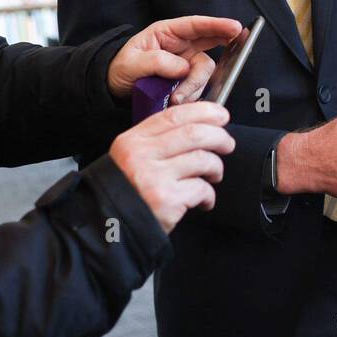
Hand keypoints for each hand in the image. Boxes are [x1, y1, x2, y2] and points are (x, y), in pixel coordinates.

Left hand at [106, 15, 242, 99]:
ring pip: (204, 74)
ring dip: (192, 88)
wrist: (114, 90)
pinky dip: (190, 96)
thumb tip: (183, 68)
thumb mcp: (131, 63)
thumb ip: (157, 62)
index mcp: (167, 33)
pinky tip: (176, 100)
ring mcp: (186, 65)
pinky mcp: (187, 82)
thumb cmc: (120, 69)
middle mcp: (181, 47)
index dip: (217, 25)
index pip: (196, 25)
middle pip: (209, 48)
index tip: (235, 28)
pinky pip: (199, 88)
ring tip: (172, 98)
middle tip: (202, 77)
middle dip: (212, 61)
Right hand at [108, 101, 234, 233]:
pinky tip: (204, 201)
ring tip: (214, 175)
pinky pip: (201, 189)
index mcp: (134, 140)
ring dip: (216, 167)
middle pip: (194, 134)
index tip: (221, 116)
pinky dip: (209, 195)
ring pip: (202, 160)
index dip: (204, 112)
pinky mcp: (166, 200)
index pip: (174, 115)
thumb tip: (201, 126)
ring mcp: (154, 177)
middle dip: (219, 137)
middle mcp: (142, 155)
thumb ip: (158, 141)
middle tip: (227, 145)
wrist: (108, 225)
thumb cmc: (127, 191)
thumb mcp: (131, 157)